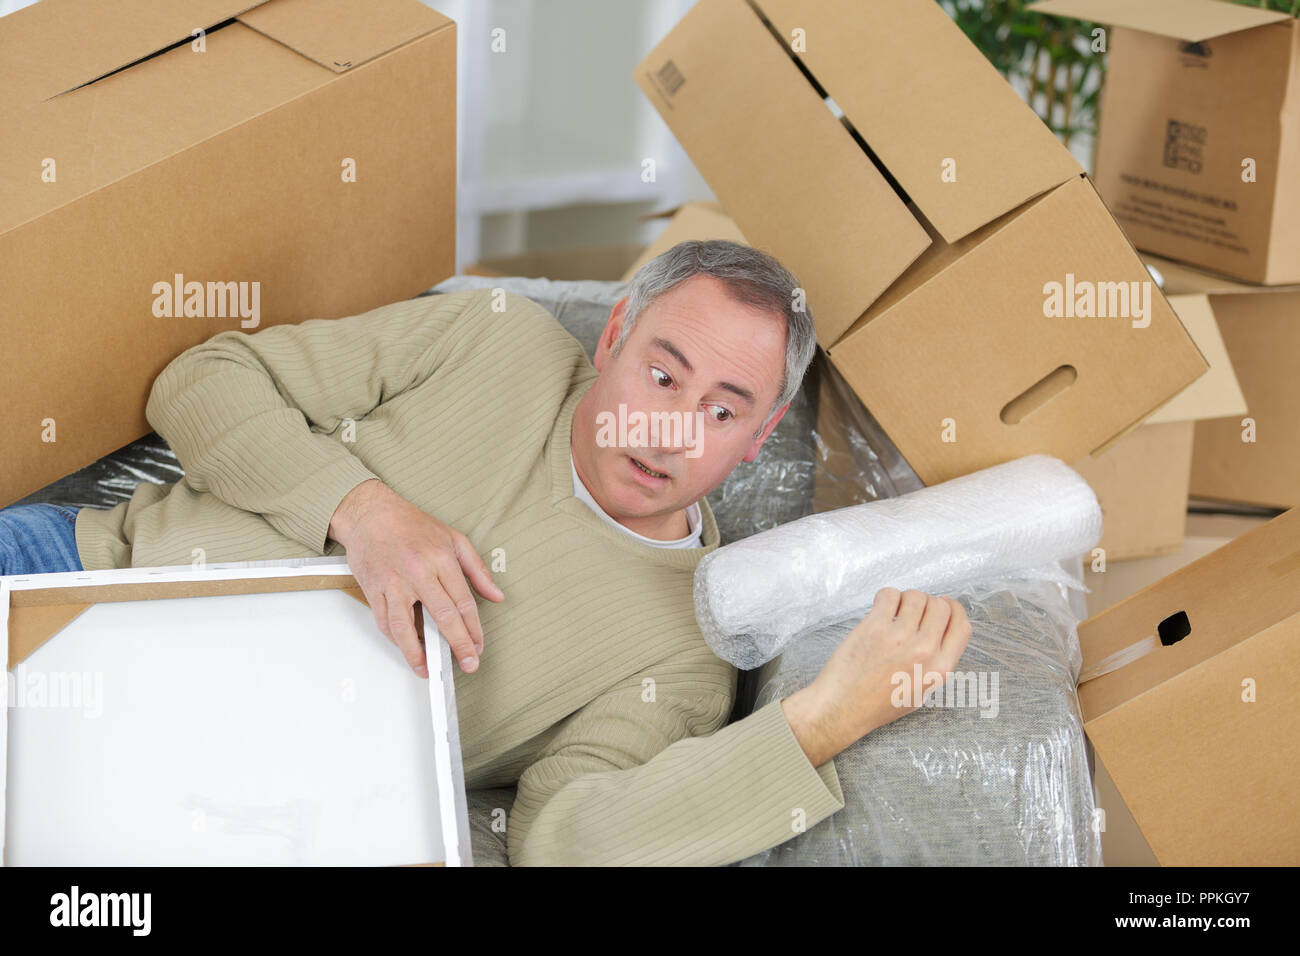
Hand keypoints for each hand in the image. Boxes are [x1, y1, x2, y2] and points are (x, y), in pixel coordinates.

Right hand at [328, 479, 503, 676]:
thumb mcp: (454, 539)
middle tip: (467, 664)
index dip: (473, 629)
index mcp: (441, 560)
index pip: (463, 603)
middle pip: (442, 617)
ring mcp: (393, 583)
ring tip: (428, 669)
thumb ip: (478, 570)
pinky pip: (384, 621)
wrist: (371, 514)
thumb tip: (497, 596)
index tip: (478, 647)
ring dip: (417, 653)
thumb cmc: (411, 524)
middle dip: (457, 645)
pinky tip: (407, 649)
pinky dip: (395, 640)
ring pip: (405, 626)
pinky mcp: (373, 589)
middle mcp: (417, 572)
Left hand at [782, 588, 972, 766]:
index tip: (945, 604)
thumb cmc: (878, 704)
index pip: (962, 626)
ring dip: (906, 598)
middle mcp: (924, 651)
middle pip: (940, 606)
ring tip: (895, 611)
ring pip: (916, 596)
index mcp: (940, 668)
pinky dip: (886, 596)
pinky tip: (880, 609)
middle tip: (913, 610)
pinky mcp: (875, 627)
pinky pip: (889, 594)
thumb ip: (936, 664)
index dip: (955, 609)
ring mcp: (899, 637)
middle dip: (929, 602)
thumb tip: (940, 631)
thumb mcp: (921, 691)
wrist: (843, 708)